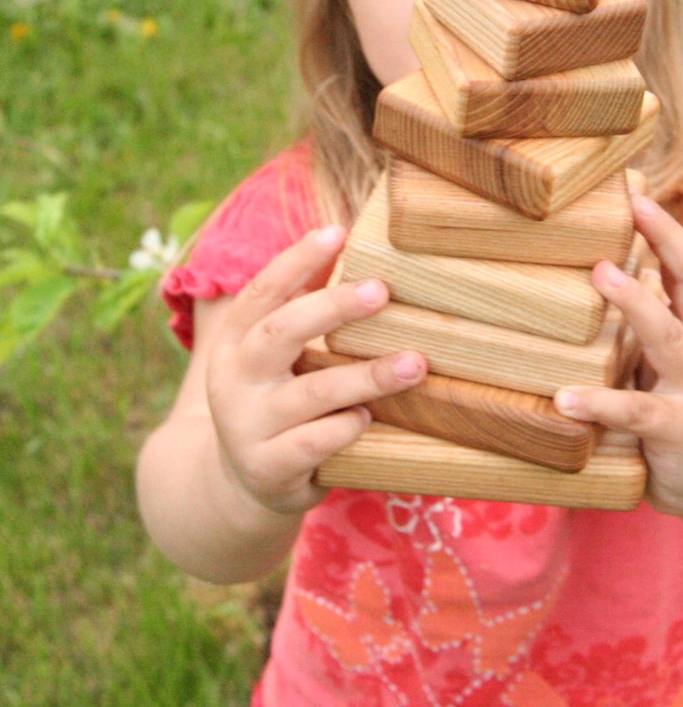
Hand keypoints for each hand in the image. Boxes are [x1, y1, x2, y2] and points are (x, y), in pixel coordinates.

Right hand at [204, 225, 426, 516]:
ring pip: (309, 394)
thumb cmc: (277, 397)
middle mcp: (234, 379)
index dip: (297, 260)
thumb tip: (348, 239)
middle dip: (331, 308)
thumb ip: (302, 302)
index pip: (263, 291)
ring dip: (365, 376)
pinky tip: (371, 416)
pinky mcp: (269, 469)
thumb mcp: (275, 352)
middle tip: (381, 290)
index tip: (337, 232)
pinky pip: (313, 443)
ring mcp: (248, 427)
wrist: (240, 484)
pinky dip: (346, 427)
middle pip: (279, 333)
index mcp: (236, 339)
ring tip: (414, 363)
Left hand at [555, 194, 682, 521]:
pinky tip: (565, 399)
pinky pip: (638, 413)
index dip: (668, 231)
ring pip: (669, 339)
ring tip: (600, 276)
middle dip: (668, 244)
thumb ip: (661, 316)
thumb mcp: (678, 357)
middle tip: (631, 210)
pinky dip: (601, 403)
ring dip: (637, 303)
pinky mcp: (678, 434)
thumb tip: (632, 264)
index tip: (638, 195)